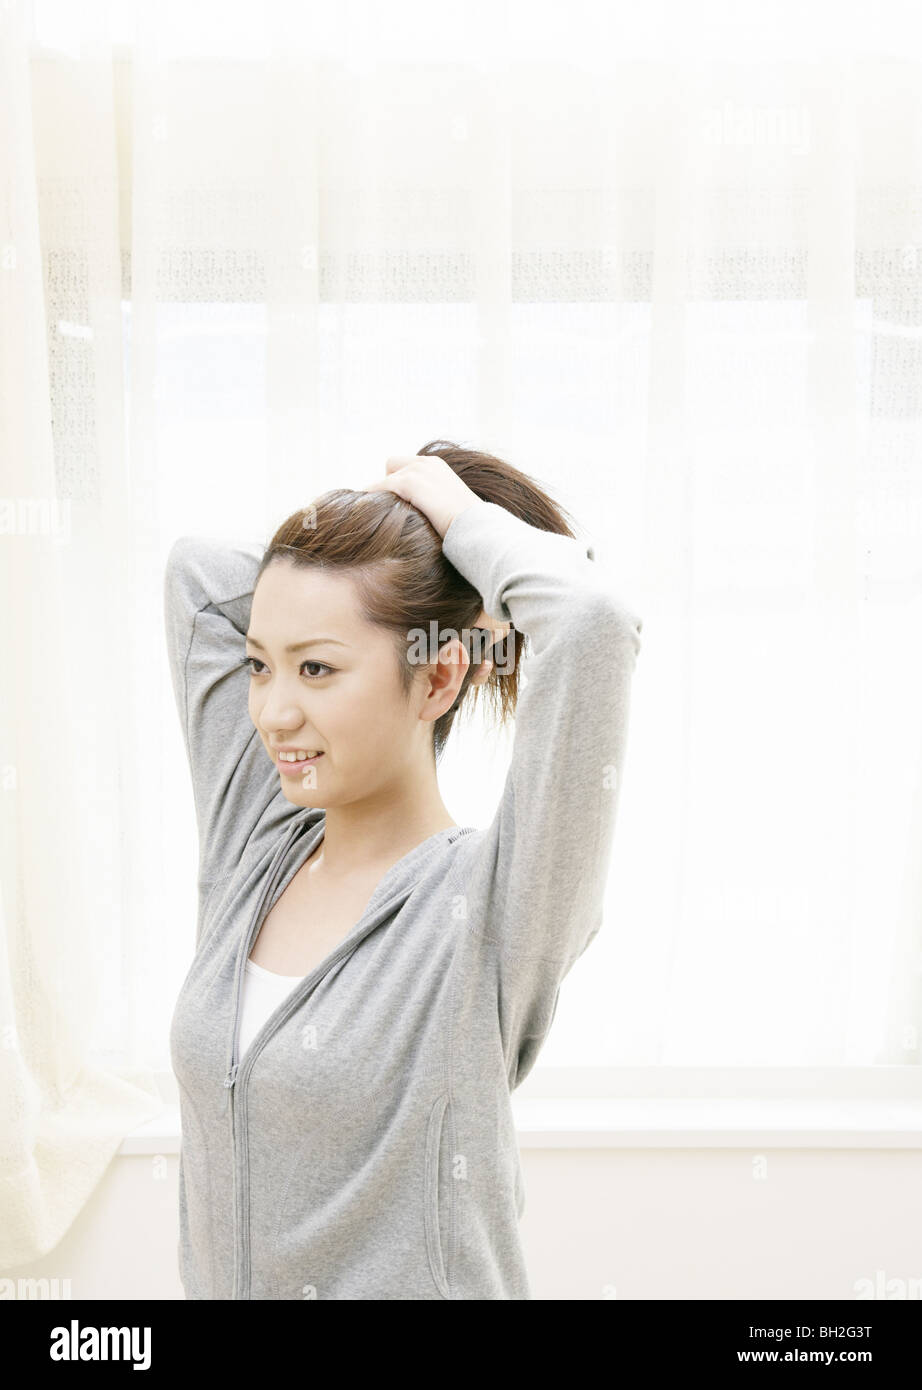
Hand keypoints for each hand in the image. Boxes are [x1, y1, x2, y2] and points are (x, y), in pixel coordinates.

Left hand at [361, 453, 481, 540]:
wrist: (476, 527)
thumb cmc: (467, 526)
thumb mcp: (451, 506)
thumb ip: (435, 501)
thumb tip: (426, 515)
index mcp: (438, 466)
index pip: (408, 465)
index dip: (400, 482)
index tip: (397, 503)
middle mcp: (427, 463)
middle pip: (392, 464)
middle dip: (388, 483)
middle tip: (387, 507)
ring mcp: (419, 471)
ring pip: (385, 477)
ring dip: (378, 494)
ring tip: (371, 513)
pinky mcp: (410, 482)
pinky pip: (380, 487)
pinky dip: (373, 498)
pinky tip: (368, 513)